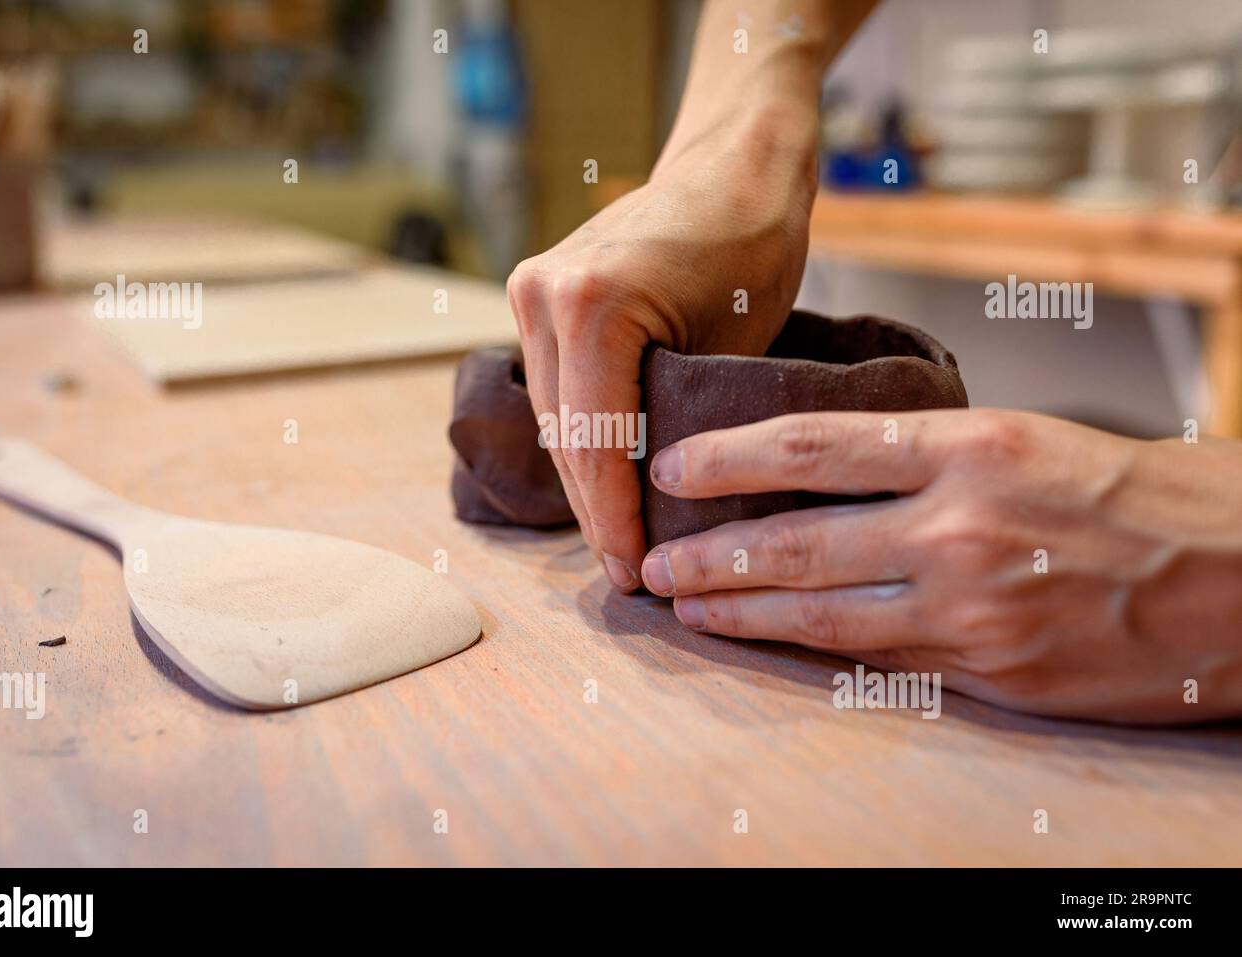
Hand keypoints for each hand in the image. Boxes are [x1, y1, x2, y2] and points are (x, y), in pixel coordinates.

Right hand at [507, 103, 814, 589]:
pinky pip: (558, 387)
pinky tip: (608, 484)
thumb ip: (687, 427)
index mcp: (588, 305)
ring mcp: (531, 292)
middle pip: (566, 437)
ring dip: (586, 481)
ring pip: (556, 418)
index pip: (596, 445)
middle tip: (630, 577)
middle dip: (597, 513)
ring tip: (620, 543)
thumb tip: (670, 515)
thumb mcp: (735, 348)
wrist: (734, 161)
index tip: (636, 578)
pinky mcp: (539, 296)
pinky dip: (584, 435)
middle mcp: (540, 296)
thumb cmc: (754, 240)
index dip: (615, 522)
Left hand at [638, 409, 1241, 722]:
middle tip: (651, 563)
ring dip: (743, 614)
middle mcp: (957, 525)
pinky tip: (773, 646)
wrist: (1238, 572)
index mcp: (966, 446)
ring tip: (686, 607)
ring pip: (823, 613)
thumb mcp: (1024, 439)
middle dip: (711, 557)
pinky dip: (814, 652)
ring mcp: (971, 607)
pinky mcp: (990, 672)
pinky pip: (879, 661)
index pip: (812, 446)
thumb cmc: (1132, 491)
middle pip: (796, 542)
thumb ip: (925, 457)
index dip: (727, 458)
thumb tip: (824, 469)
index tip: (671, 466)